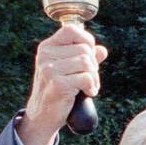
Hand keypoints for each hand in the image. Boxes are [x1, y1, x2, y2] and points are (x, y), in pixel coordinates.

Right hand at [18, 23, 108, 144]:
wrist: (43, 114)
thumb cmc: (58, 90)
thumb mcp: (70, 70)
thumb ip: (84, 58)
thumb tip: (102, 50)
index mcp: (47, 47)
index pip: (71, 29)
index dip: (87, 41)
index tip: (89, 57)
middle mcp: (46, 55)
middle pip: (84, 49)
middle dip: (94, 66)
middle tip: (89, 79)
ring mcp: (50, 69)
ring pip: (87, 63)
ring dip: (95, 78)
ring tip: (89, 87)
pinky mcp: (57, 83)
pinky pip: (86, 78)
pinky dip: (92, 87)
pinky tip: (88, 93)